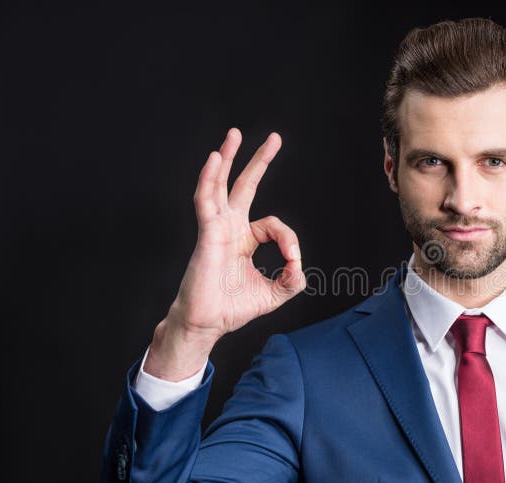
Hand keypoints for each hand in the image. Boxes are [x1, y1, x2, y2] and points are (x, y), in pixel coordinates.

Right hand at [145, 128, 305, 379]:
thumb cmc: (233, 308)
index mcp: (243, 239)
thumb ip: (292, 279)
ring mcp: (216, 228)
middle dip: (258, 161)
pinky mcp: (206, 234)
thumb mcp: (275, 293)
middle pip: (243, 185)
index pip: (272, 224)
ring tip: (234, 135)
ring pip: (220, 185)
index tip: (293, 261)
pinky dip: (209, 179)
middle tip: (275, 137)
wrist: (208, 323)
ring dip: (227, 158)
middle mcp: (229, 228)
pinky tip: (215, 159)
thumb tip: (299, 265)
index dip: (288, 239)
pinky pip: (206, 201)